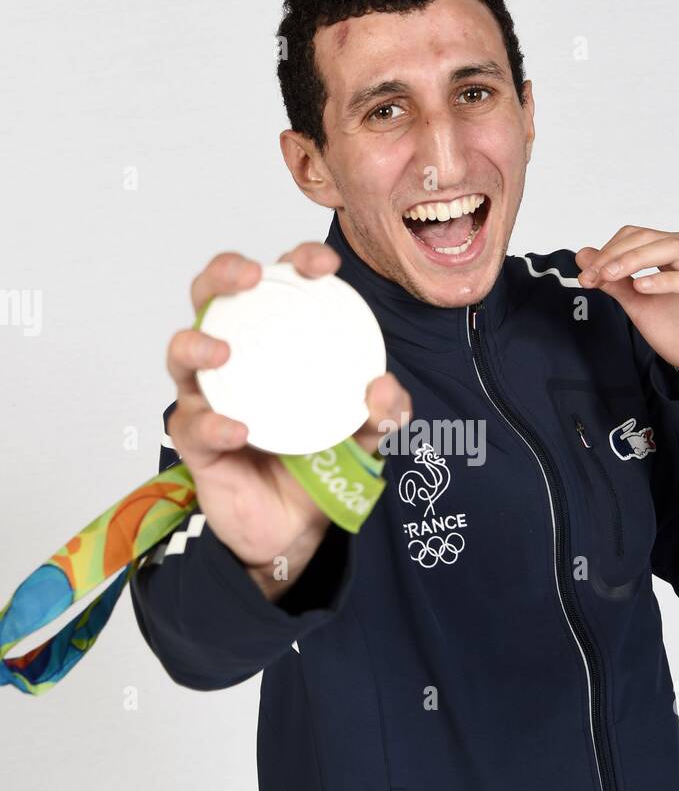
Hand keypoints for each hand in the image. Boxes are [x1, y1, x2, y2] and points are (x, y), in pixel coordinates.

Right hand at [165, 245, 410, 591]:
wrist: (295, 529)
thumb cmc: (320, 463)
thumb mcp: (364, 435)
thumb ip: (382, 412)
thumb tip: (384, 388)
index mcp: (277, 342)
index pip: (279, 286)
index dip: (296, 261)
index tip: (323, 265)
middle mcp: (236, 358)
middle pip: (212, 297)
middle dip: (223, 273)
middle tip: (249, 278)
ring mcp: (209, 397)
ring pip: (182, 354)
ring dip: (197, 343)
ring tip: (223, 351)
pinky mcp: (195, 441)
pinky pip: (194, 425)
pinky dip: (214, 423)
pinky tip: (239, 429)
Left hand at [574, 226, 678, 390]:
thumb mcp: (638, 304)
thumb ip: (614, 280)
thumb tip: (584, 255)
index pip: (640, 235)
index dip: (610, 250)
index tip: (587, 273)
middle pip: (653, 238)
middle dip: (618, 254)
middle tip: (593, 273)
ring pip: (673, 249)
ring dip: (636, 260)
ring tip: (610, 275)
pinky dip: (665, 280)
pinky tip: (642, 287)